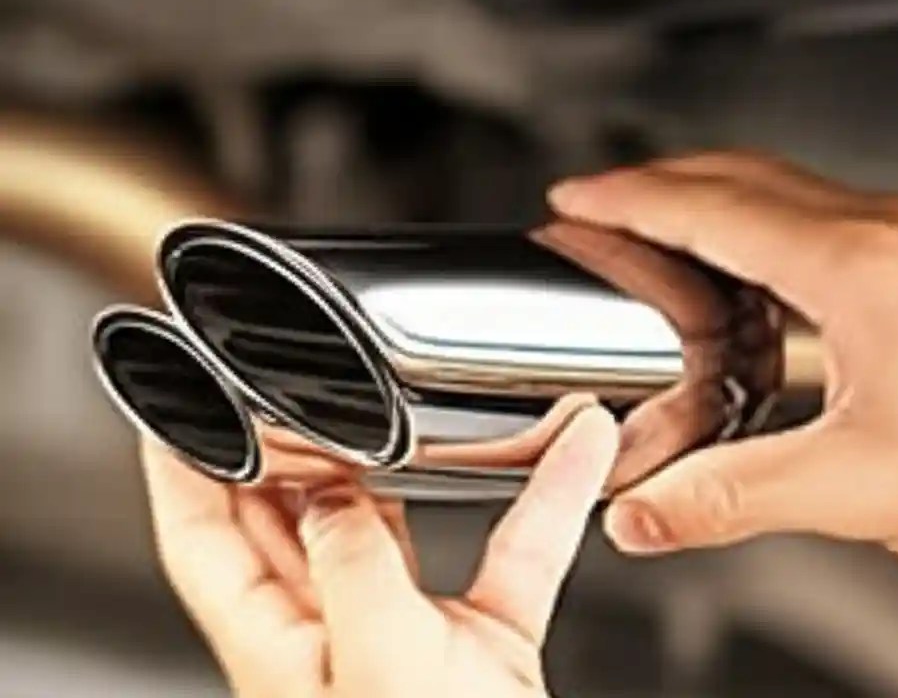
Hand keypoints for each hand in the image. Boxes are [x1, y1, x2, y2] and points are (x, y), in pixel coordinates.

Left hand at [139, 404, 617, 696]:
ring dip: (403, 462)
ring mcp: (408, 637)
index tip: (179, 397)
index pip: (204, 534)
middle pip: (291, 516)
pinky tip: (575, 454)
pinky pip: (511, 554)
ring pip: (392, 527)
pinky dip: (543, 502)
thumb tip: (340, 495)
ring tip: (396, 398)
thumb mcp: (377, 663)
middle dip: (288, 441)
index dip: (184, 462)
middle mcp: (334, 636)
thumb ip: (352, 564)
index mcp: (280, 645)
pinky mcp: (481, 645)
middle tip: (294, 376)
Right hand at [548, 151, 897, 577]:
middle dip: (674, 191)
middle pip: (761, 183)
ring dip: (742, 220)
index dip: (634, 198)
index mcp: (869, 269)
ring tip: (691, 258)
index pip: (720, 209)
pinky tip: (794, 293)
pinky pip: (869, 225)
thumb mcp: (851, 491)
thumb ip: (726, 497)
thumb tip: (641, 515)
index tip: (585, 195)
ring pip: (816, 202)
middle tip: (618, 213)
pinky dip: (805, 243)